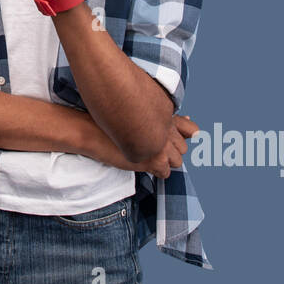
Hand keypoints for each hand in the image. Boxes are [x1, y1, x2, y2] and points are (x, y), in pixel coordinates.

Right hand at [83, 113, 199, 177]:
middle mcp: (167, 129)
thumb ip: (161, 116)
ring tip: (145, 156)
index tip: (170, 139)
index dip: (179, 136)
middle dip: (170, 150)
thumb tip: (188, 119)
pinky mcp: (153, 160)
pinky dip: (155, 171)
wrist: (91, 129)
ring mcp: (161, 145)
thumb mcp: (136, 111)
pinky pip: (165, 172)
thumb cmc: (109, 117)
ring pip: (177, 161)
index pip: (192, 129)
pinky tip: (141, 163)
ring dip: (164, 161)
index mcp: (163, 115)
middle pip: (183, 148)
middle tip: (150, 147)